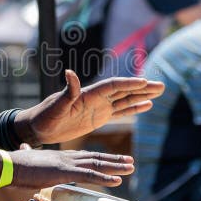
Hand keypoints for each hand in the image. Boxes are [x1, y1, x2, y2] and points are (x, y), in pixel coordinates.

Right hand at [10, 149, 134, 187]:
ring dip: (116, 167)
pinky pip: (89, 175)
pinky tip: (118, 181)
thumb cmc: (14, 164)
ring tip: (131, 167)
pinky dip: (105, 178)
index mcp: (60, 157)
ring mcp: (67, 164)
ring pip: (97, 164)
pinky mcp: (64, 172)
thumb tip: (23, 146)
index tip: (112, 160)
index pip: (85, 157)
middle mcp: (67, 158)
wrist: (8, 164)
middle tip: (130, 161)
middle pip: (95, 158)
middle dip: (114, 161)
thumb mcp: (25, 156)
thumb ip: (28, 152)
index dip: (100, 158)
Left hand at [16, 70, 164, 145]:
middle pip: (124, 90)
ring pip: (125, 99)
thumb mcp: (55, 106)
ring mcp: (99, 107)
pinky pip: (120, 111)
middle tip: (161, 85)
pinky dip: (133, 108)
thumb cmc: (44, 117)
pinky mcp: (99, 118)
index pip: (113, 86)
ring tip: (159, 91)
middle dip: (142, 87)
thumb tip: (70, 72)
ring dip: (142, 95)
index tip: (145, 82)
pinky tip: (146, 105)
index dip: (129, 83)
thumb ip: (66, 91)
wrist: (38, 128)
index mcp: (87, 94)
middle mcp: (96, 98)